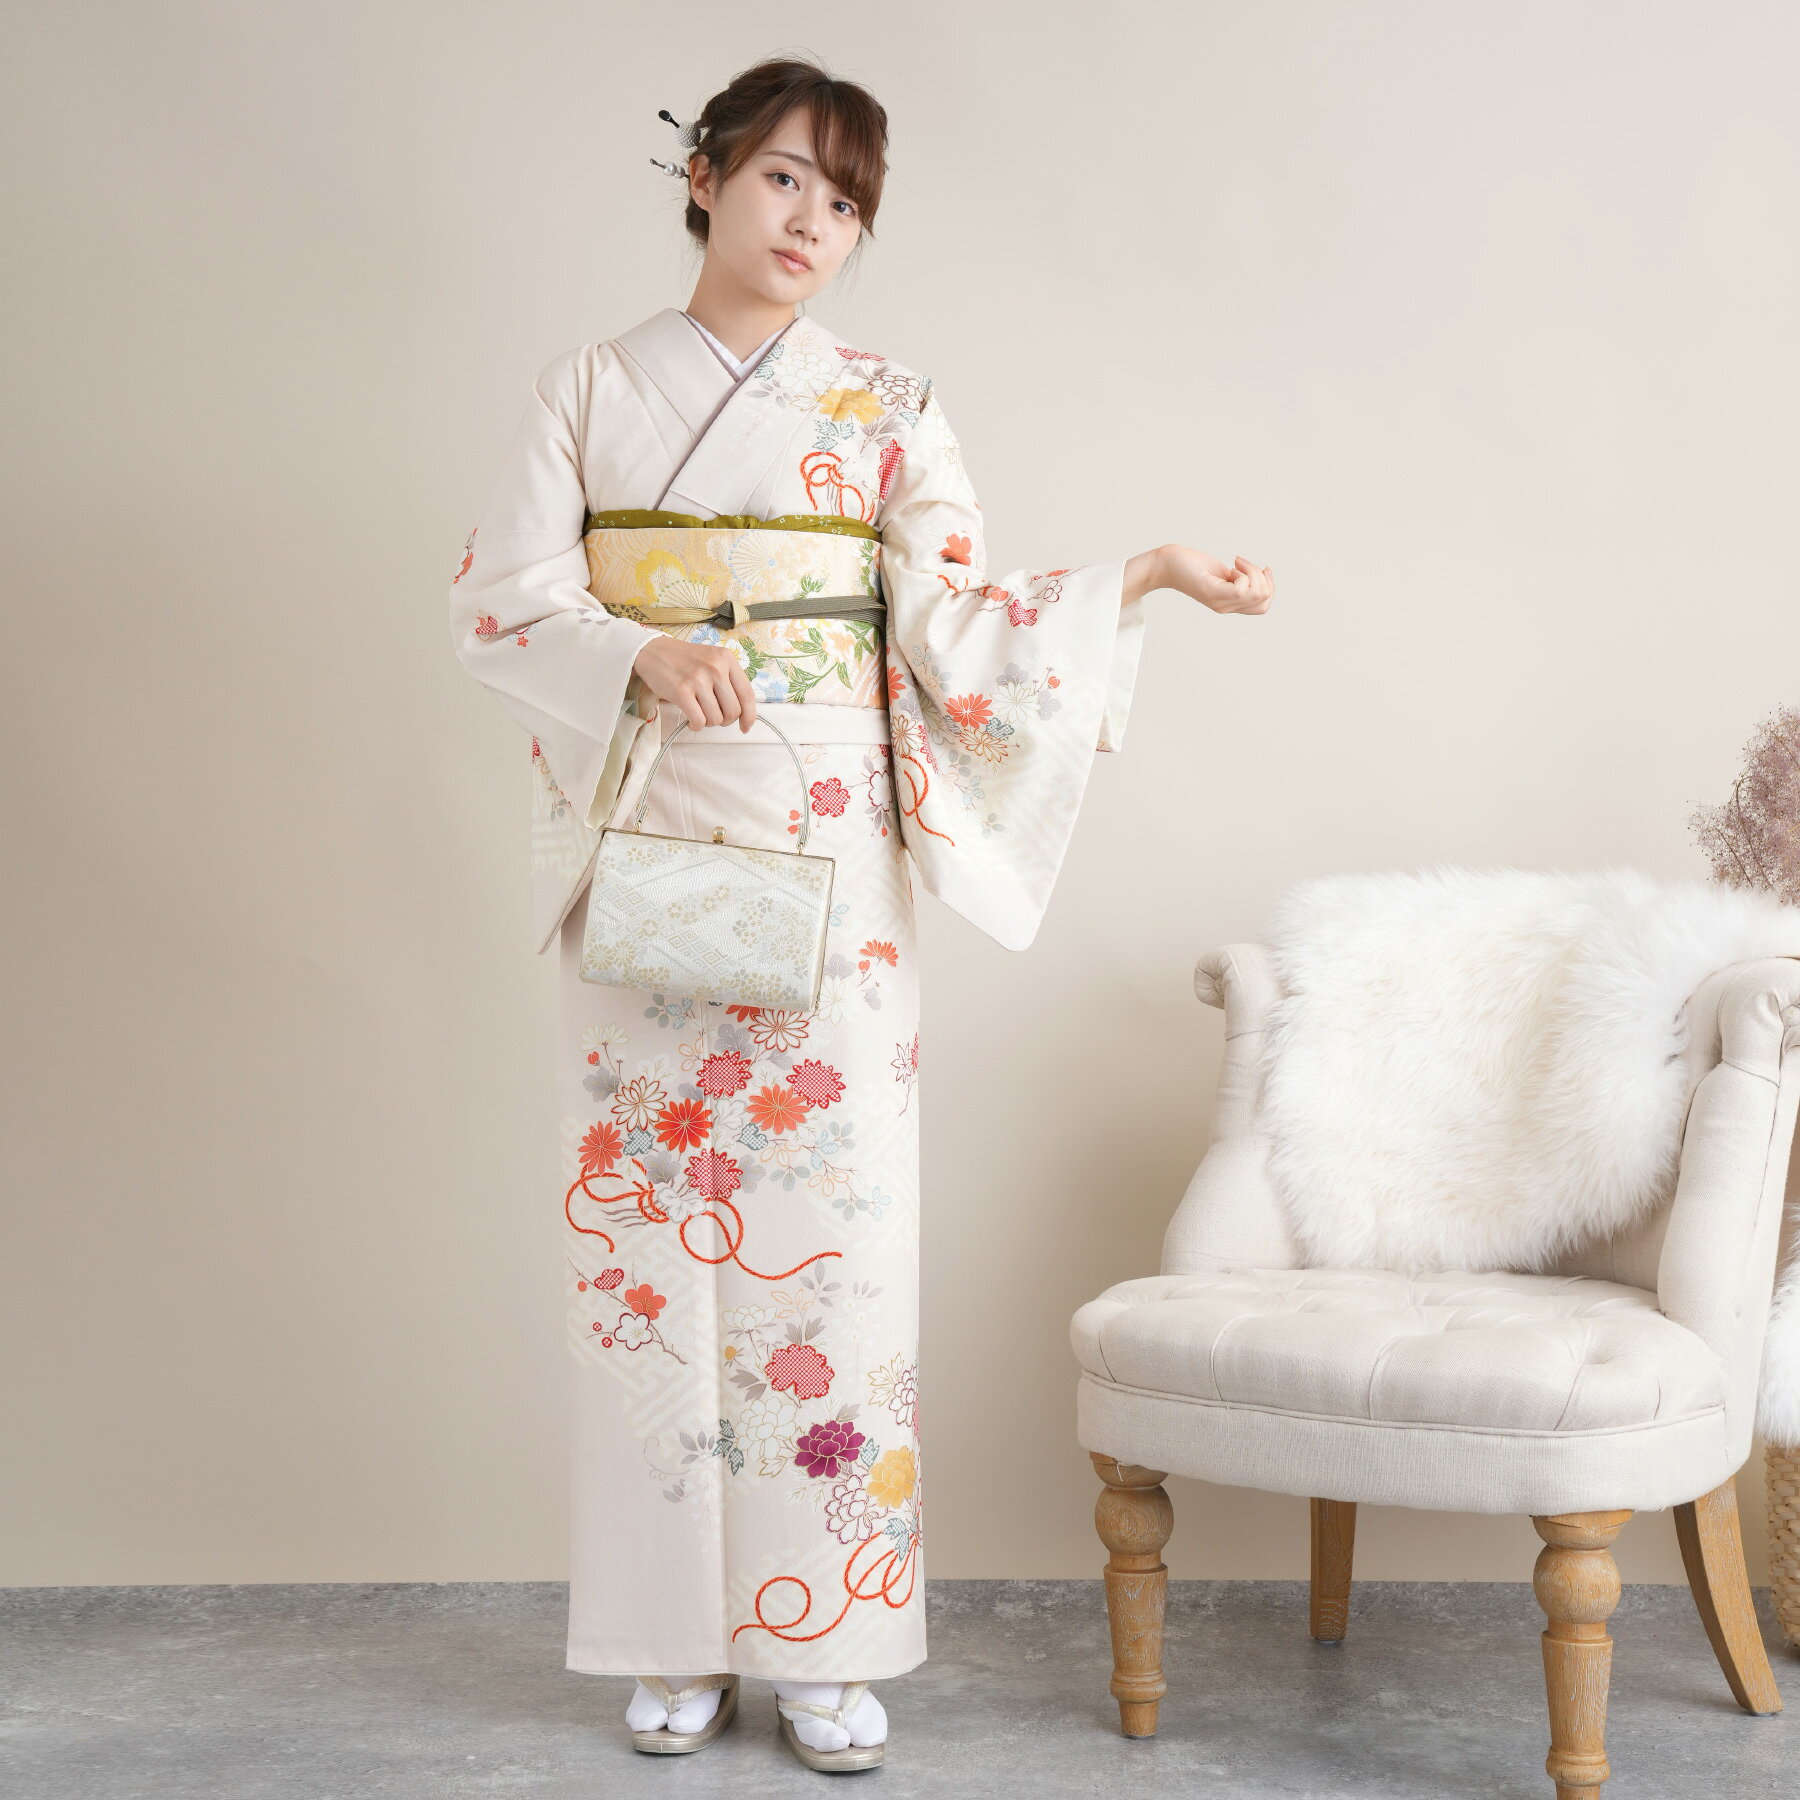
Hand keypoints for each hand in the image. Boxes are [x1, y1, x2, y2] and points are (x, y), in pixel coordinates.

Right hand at [631, 633, 758, 731]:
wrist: (653, 651)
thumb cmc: (684, 660)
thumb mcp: (712, 660)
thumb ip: (728, 680)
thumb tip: (742, 711)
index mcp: (727, 660)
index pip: (747, 694)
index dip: (749, 715)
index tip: (746, 726)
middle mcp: (715, 668)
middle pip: (733, 711)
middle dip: (725, 720)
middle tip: (715, 717)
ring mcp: (698, 679)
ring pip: (716, 718)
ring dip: (708, 722)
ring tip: (699, 713)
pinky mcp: (681, 691)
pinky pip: (699, 721)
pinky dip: (696, 726)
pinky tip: (691, 720)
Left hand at [1126, 544, 1273, 613]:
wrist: (1166, 565)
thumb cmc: (1192, 566)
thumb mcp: (1223, 573)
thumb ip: (1239, 579)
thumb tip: (1262, 575)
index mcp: (1229, 604)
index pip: (1262, 607)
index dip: (1270, 587)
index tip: (1261, 568)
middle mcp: (1225, 607)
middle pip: (1263, 602)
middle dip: (1264, 580)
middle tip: (1244, 565)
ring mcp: (1219, 601)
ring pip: (1256, 594)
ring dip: (1254, 572)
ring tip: (1237, 562)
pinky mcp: (1212, 591)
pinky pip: (1242, 588)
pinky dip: (1243, 572)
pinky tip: (1231, 565)